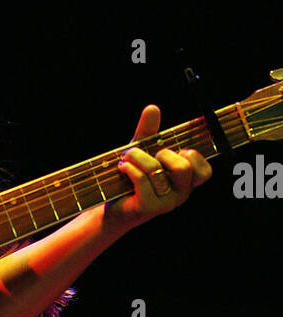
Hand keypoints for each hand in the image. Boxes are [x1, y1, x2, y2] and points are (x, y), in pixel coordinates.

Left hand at [109, 104, 212, 225]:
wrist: (111, 208)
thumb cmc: (131, 179)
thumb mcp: (142, 152)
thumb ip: (149, 131)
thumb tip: (153, 107)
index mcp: (186, 182)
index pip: (205, 171)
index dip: (194, 157)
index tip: (176, 151)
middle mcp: (180, 194)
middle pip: (183, 167)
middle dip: (162, 153)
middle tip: (147, 155)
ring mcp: (165, 204)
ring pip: (157, 170)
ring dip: (137, 157)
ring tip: (125, 158)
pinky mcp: (148, 208)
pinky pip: (142, 180)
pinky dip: (129, 168)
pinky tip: (122, 168)